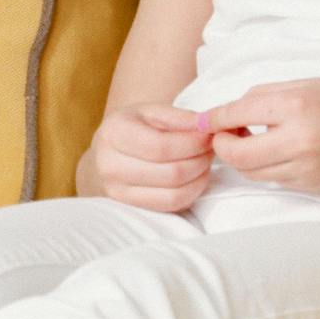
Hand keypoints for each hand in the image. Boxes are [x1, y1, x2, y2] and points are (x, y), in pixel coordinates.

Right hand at [83, 102, 214, 213]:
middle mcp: (110, 166)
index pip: (161, 146)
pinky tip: (195, 176)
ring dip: (199, 177)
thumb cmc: (134, 127)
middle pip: (171, 173)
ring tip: (204, 161)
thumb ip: (180, 117)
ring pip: (175, 193)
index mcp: (114, 133)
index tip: (209, 135)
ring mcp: (118, 191)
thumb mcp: (152, 112)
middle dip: (200, 160)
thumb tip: (207, 125)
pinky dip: (192, 191)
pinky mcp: (131, 207)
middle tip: (210, 148)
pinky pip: (172, 205)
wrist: (108, 151)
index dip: (193, 143)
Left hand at [206, 82, 319, 192]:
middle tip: (224, 134)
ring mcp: (305, 167)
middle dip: (221, 144)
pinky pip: (271, 179)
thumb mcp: (303, 84)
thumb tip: (224, 113)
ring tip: (250, 138)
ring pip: (250, 171)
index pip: (238, 114)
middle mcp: (300, 140)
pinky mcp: (308, 184)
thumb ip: (261, 97)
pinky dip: (262, 166)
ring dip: (240, 157)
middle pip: (236, 154)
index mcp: (297, 106)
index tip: (203, 120)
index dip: (213, 118)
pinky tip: (273, 150)